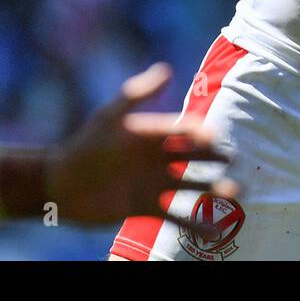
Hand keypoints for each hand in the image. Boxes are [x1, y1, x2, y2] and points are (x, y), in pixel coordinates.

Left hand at [45, 63, 237, 233]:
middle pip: (195, 156)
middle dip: (216, 158)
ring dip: (213, 189)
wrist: (62, 184)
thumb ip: (137, 94)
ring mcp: (154, 183)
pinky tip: (214, 230)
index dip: (202, 132)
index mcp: (152, 133)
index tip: (216, 137)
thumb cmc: (86, 145)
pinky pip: (176, 216)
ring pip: (192, 186)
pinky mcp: (146, 207)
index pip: (185, 130)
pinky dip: (196, 223)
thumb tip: (167, 69)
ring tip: (235, 193)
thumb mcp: (111, 116)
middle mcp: (158, 157)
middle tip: (237, 161)